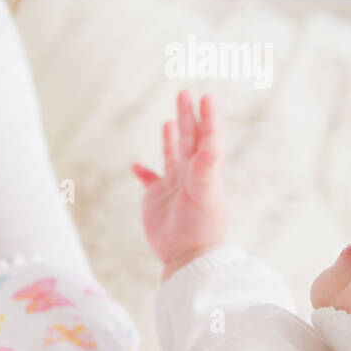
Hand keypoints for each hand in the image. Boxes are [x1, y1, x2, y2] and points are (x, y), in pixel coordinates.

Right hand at [132, 91, 227, 277]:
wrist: (187, 256)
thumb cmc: (201, 227)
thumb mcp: (206, 194)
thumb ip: (206, 168)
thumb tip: (213, 144)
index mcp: (203, 169)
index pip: (206, 136)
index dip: (206, 117)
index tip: (206, 96)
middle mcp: (189, 174)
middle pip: (187, 138)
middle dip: (186, 116)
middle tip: (184, 93)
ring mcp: (172, 186)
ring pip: (171, 155)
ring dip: (170, 139)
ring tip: (169, 121)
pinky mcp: (156, 200)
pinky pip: (149, 181)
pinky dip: (143, 173)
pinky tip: (137, 167)